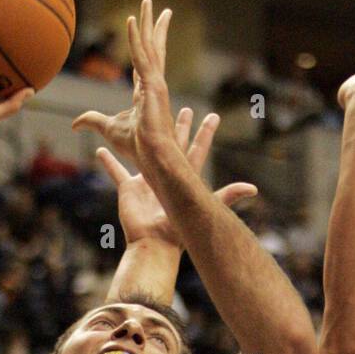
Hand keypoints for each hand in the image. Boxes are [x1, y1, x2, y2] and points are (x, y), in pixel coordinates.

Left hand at [71, 0, 177, 171]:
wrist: (152, 156)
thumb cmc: (137, 146)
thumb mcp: (107, 128)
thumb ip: (92, 121)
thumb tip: (74, 123)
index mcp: (147, 90)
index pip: (146, 59)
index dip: (147, 41)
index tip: (151, 26)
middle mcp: (154, 82)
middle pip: (152, 46)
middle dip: (153, 23)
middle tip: (152, 3)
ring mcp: (156, 82)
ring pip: (150, 44)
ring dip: (148, 21)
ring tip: (148, 2)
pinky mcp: (154, 85)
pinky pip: (142, 55)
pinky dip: (136, 37)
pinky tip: (132, 20)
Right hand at [96, 107, 256, 248]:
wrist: (153, 245)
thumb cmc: (178, 230)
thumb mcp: (204, 207)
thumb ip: (228, 196)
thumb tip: (254, 188)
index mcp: (183, 178)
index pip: (198, 150)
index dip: (206, 133)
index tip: (213, 116)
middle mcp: (165, 176)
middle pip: (174, 145)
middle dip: (180, 127)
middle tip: (184, 108)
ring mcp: (146, 182)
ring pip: (141, 154)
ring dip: (141, 139)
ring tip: (138, 122)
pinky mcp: (128, 190)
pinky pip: (115, 172)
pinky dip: (108, 162)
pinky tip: (100, 150)